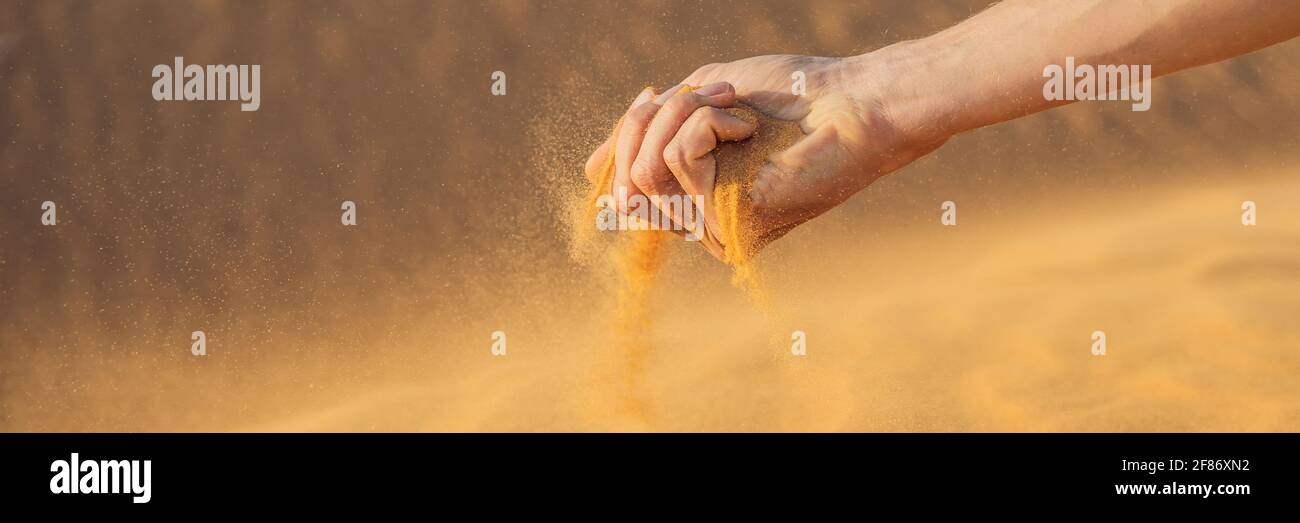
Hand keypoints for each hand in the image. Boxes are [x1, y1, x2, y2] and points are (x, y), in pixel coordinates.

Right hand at [586, 52, 951, 260]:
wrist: (850, 104)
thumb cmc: (787, 96)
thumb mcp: (698, 105)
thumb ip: (646, 135)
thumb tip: (591, 174)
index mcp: (693, 198)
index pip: (623, 180)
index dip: (626, 135)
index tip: (654, 95)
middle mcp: (698, 223)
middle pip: (625, 177)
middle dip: (649, 119)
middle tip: (709, 93)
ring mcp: (710, 230)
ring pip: (644, 169)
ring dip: (680, 115)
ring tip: (731, 104)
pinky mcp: (725, 225)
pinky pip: (676, 160)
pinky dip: (706, 123)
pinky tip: (747, 126)